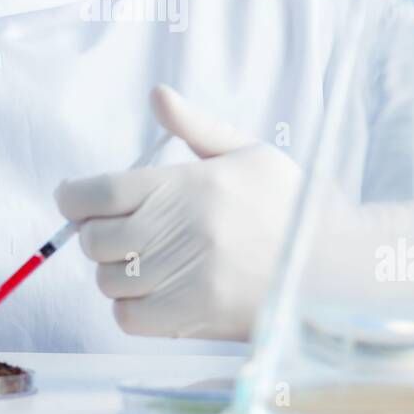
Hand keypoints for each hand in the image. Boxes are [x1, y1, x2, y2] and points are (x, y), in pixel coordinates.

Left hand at [54, 85, 301, 340]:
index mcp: (192, 184)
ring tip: (143, 262)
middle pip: (97, 239)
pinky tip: (156, 292)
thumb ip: (198, 126)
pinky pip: (129, 317)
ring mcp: (189, 277)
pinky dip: (131, 307)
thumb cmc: (293, 206)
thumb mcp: (250, 154)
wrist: (340, 269)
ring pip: (109, 281)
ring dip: (115, 272)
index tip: (72, 198)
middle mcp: (185, 230)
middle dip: (96, 235)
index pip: (103, 191)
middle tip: (118, 231)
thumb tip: (158, 95)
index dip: (74, 196)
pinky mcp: (196, 317)